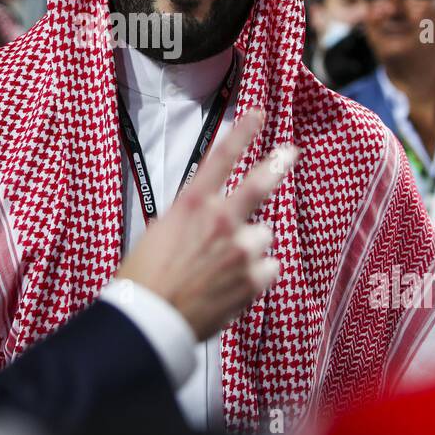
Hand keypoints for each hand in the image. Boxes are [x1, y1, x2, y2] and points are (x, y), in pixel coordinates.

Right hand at [116, 110, 296, 339]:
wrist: (150, 320)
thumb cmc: (145, 277)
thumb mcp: (160, 232)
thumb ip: (193, 218)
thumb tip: (212, 218)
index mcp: (192, 204)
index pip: (222, 158)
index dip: (243, 133)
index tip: (258, 115)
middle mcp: (221, 220)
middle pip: (260, 183)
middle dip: (277, 164)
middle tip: (290, 153)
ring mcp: (241, 249)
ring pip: (262, 236)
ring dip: (249, 247)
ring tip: (223, 267)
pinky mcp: (253, 279)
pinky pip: (268, 267)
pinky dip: (255, 275)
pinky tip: (233, 285)